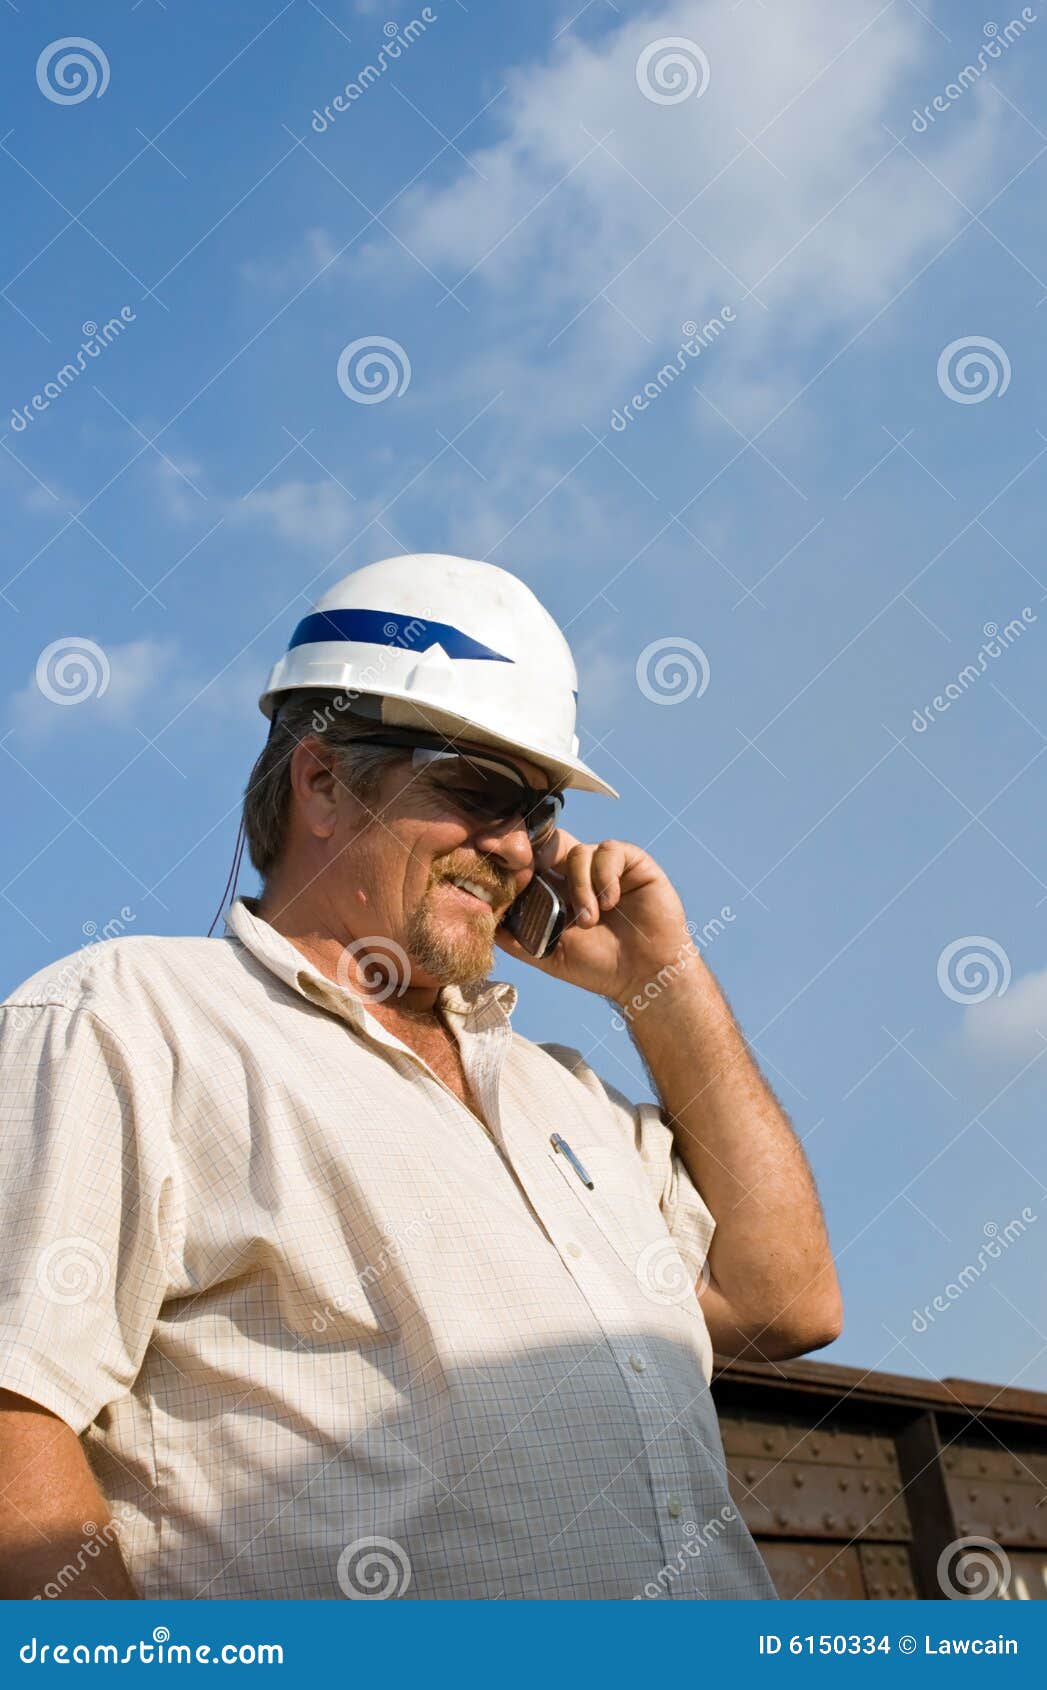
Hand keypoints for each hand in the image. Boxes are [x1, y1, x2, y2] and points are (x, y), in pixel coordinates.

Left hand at [495, 828, 695, 1004]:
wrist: (643, 976)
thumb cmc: (598, 967)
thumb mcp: (548, 954)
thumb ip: (517, 937)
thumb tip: (482, 924)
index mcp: (556, 889)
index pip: (530, 860)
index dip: (511, 853)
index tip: (486, 849)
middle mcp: (579, 872)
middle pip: (549, 842)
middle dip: (533, 848)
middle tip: (524, 864)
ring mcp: (605, 866)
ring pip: (577, 851)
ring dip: (579, 887)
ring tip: (590, 921)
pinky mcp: (632, 863)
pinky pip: (609, 851)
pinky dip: (604, 877)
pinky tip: (610, 904)